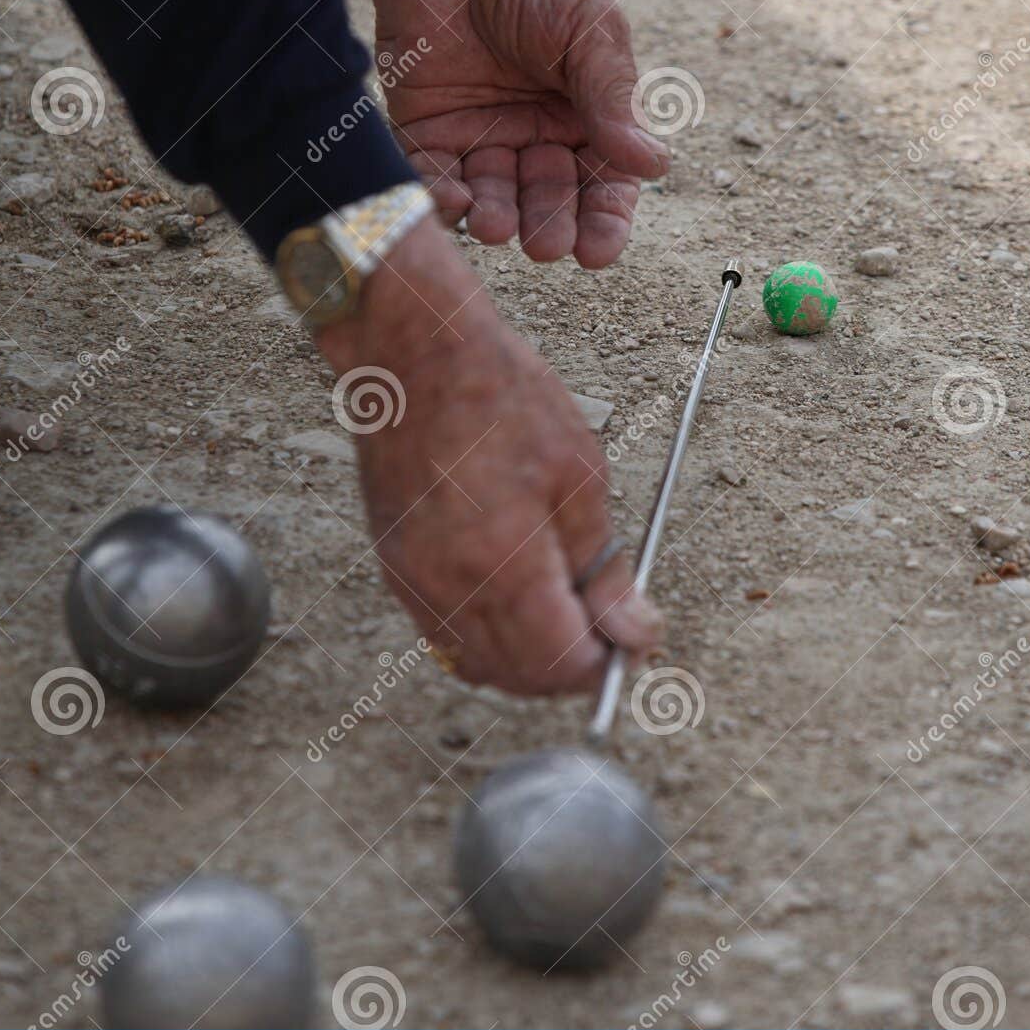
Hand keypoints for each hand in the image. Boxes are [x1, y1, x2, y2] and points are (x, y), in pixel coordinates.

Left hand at [290, 0, 669, 268]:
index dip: (604, 220)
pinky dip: (444, 198)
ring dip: (497, 217)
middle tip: (546, 245)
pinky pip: (436, 178)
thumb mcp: (591, 35)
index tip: (599, 251)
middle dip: (548, 225)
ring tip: (497, 225)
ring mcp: (481, 136)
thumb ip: (613, 101)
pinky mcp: (428, 132)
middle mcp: (536, 135)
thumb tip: (656, 165)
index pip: (604, 183)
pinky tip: (454, 203)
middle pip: (549, 200)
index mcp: (587, 116)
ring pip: (494, 197)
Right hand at [316, 218, 660, 693]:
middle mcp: (449, 586)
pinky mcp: (394, 564)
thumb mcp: (581, 474)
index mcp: (503, 563)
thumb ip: (605, 567)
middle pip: (518, 676)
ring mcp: (413, 579)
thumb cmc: (500, 398)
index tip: (632, 634)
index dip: (606, 661)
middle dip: (569, 665)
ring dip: (526, 654)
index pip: (561, 664)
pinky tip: (515, 586)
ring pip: (477, 663)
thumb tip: (635, 633)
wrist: (415, 353)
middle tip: (606, 621)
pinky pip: (445, 631)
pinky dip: (486, 631)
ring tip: (564, 602)